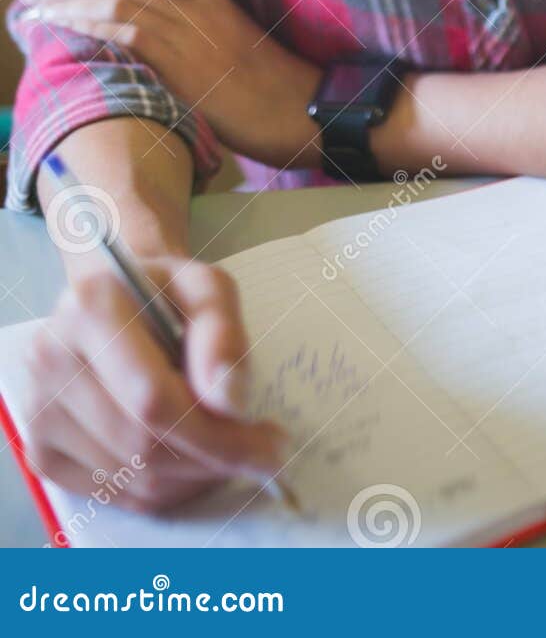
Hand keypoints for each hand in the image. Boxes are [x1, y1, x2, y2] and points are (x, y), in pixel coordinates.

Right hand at [20, 252, 290, 516]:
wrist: (118, 301)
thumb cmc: (166, 293)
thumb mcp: (207, 287)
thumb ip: (223, 333)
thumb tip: (230, 400)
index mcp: (89, 309)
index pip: (153, 400)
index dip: (218, 435)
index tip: (270, 443)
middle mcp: (50, 360)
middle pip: (144, 445)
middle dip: (215, 459)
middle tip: (263, 455)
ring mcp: (39, 410)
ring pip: (133, 478)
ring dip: (195, 477)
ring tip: (228, 451)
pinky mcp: (41, 449)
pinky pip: (115, 494)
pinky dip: (165, 490)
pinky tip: (190, 462)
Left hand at [23, 0, 321, 169]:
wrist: (297, 109)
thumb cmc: (272, 81)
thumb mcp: (237, 36)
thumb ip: (202, 20)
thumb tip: (165, 16)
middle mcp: (196, 8)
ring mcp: (187, 36)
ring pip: (117, 0)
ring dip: (68, 1)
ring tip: (36, 6)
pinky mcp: (179, 66)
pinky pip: (125, 34)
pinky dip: (89, 26)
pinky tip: (64, 27)